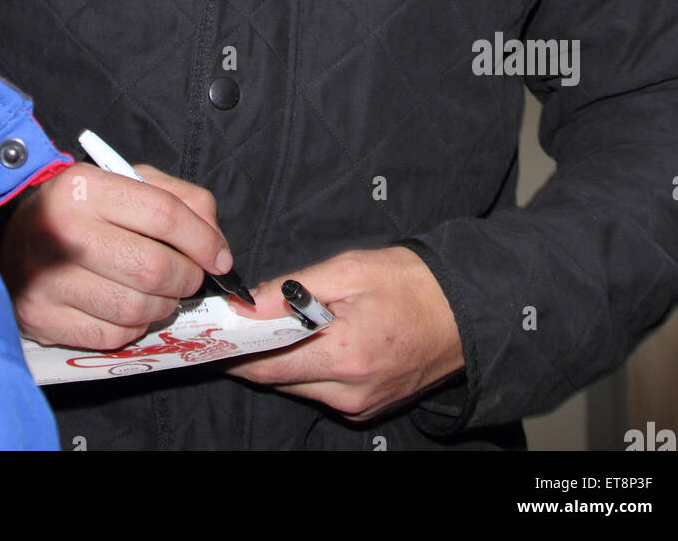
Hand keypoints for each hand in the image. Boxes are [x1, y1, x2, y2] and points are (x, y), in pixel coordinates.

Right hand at [0, 162, 233, 350]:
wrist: (12, 238)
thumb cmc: (82, 209)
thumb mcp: (127, 182)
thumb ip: (180, 199)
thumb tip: (217, 245)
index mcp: (83, 187)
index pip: (163, 214)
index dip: (202, 240)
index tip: (219, 258)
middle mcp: (60, 231)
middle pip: (153, 267)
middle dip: (187, 278)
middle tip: (190, 278)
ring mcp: (46, 279)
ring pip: (137, 308)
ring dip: (163, 306)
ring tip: (160, 293)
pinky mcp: (40, 319)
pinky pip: (112, 336)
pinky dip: (134, 328)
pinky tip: (128, 309)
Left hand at [225, 247, 464, 419]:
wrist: (466, 311)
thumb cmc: (411, 283)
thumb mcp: (350, 269)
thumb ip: (294, 289)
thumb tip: (248, 304)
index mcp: (343, 355)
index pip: (266, 365)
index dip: (232, 350)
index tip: (212, 332)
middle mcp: (348, 392)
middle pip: (277, 380)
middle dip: (254, 352)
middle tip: (237, 322)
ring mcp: (359, 405)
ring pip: (297, 387)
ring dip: (281, 359)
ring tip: (274, 325)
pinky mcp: (367, 408)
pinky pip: (321, 391)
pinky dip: (307, 368)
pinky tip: (312, 340)